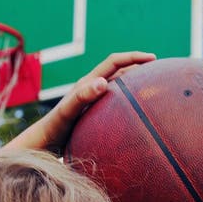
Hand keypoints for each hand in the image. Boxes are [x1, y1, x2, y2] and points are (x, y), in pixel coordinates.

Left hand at [3, 51, 155, 152]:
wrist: (43, 143)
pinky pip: (116, 106)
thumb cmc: (54, 129)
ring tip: (154, 92)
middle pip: (119, 72)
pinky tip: (139, 120)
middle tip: (160, 71)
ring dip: (135, 86)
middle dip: (139, 67)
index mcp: (88, 83)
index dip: (133, 57)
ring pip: (119, 89)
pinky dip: (129, 106)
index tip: (152, 59)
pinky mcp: (95, 115)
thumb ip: (82, 97)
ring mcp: (94, 102)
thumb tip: (104, 82)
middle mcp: (92, 89)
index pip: (114, 62)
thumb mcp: (67, 113)